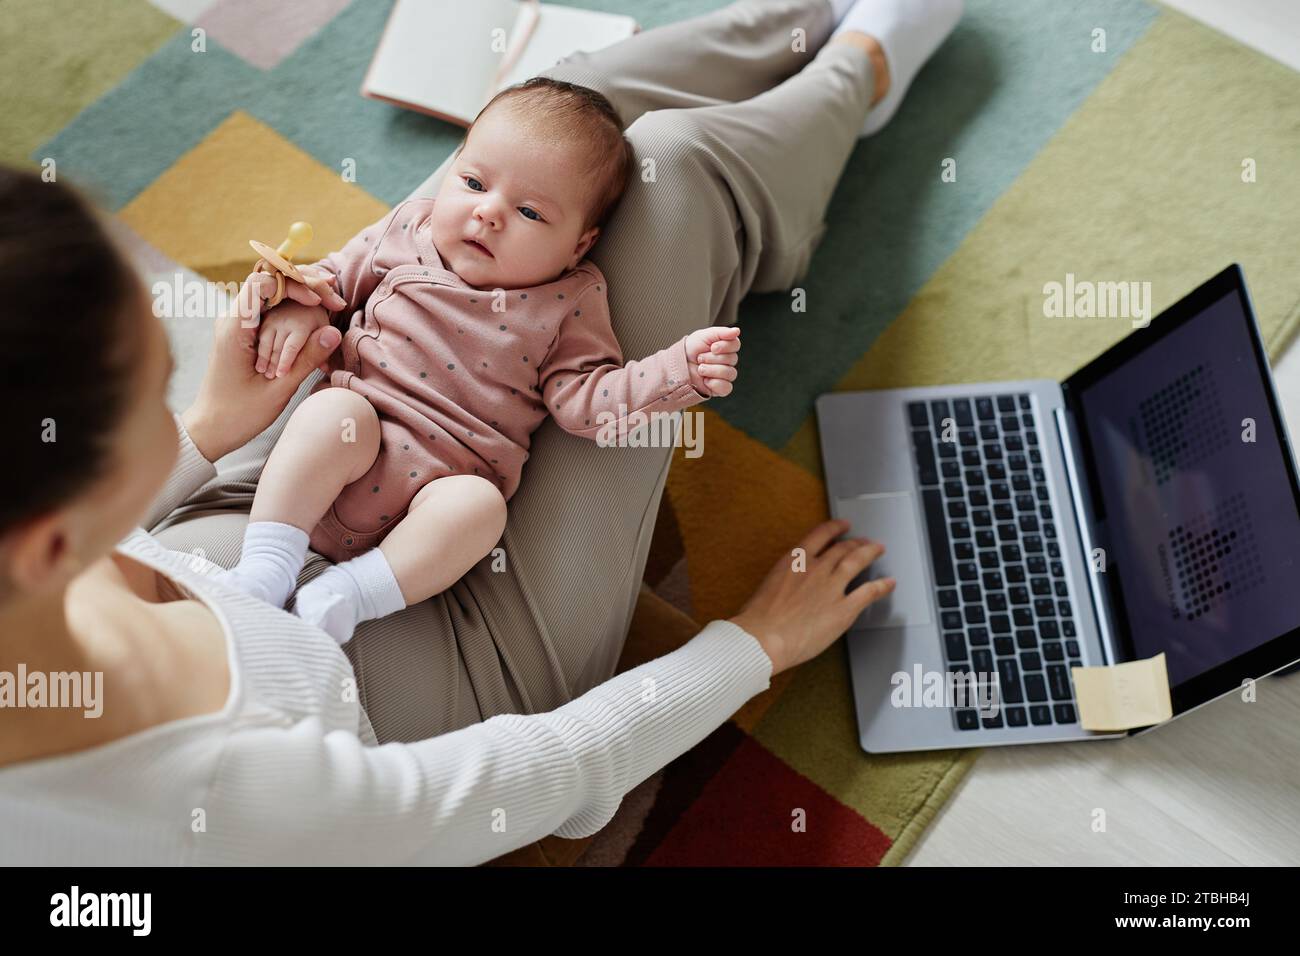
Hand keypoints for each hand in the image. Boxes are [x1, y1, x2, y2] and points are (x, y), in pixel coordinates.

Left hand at [180, 272, 344, 461]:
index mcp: (235, 328)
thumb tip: (334, 331)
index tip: (318, 301)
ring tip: (330, 305)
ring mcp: (238, 323)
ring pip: (272, 293)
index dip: (294, 283)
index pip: (263, 282)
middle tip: (334, 302)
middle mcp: (233, 319)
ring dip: (301, 295)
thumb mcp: (278, 390)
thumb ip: (306, 358)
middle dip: (304, 285)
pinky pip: (270, 308)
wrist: (211, 428)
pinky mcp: (244, 332)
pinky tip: (315, 315)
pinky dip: (294, 308)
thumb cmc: (239, 415)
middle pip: (270, 282)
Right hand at [256, 298, 332, 378]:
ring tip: (263, 373)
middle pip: (278, 346)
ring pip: (266, 342)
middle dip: (274, 364)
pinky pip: (259, 337)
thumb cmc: (315, 320)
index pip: (292, 346)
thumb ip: (321, 352)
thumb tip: (326, 369)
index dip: (286, 362)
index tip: (281, 375)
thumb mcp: (322, 332)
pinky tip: (259, 363)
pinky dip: (258, 350)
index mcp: (302, 325)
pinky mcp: (264, 319)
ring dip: (264, 359)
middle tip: (270, 378)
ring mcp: (274, 319)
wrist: (303, 300)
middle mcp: (286, 320)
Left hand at [684, 326, 739, 396]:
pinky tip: (706, 380)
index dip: (725, 346)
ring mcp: (724, 375)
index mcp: (725, 347)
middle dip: (712, 358)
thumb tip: (737, 331)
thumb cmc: (689, 350)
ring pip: (730, 373)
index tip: (712, 347)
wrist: (677, 366)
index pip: (735, 345)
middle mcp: (726, 361)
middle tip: (700, 358)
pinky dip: (715, 383)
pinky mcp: (720, 389)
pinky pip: (727, 387)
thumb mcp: (703, 336)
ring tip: (700, 369)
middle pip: (732, 359)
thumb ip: (721, 332)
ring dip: (712, 370)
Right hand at [728, 518, 894, 675]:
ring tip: (877, 550)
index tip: (843, 526)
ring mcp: (831, 587)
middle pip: (842, 548)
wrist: (763, 638)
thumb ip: (786, 580)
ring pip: (857, 561)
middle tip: (864, 542)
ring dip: (870, 553)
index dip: (835, 528)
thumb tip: (792, 584)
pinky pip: (868, 592)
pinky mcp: (843, 609)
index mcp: (795, 561)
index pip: (820, 535)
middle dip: (856, 543)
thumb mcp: (768, 586)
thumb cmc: (759, 619)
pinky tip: (888, 583)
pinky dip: (881, 586)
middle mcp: (816, 568)